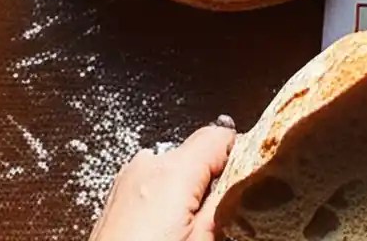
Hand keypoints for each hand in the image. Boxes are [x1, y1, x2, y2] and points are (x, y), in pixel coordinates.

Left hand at [89, 117, 236, 240]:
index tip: (248, 181)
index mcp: (172, 171)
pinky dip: (168, 198)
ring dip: (190, 191)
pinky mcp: (118, 194)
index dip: (239, 155)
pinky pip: (154, 183)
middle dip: (214, 179)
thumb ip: (225, 201)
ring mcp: (128, 178)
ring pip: (175, 169)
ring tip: (190, 232)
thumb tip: (243, 175)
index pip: (219, 136)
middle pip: (197, 153)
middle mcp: (147, 164)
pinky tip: (168, 232)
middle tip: (222, 218)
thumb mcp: (203, 240)